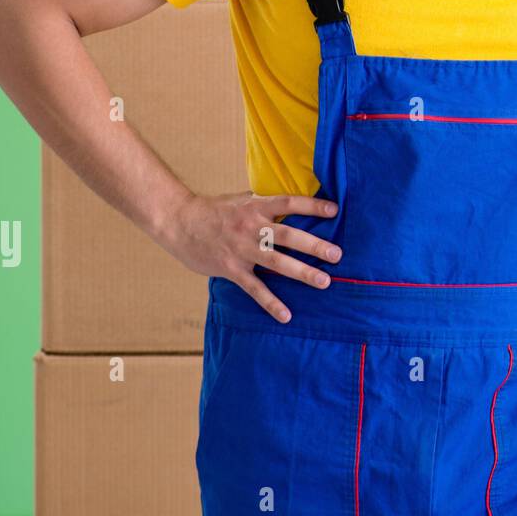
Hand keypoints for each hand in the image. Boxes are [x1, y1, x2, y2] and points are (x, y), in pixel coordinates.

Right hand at [158, 191, 341, 323]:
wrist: (179, 222)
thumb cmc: (215, 210)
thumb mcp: (243, 199)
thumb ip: (266, 205)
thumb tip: (294, 206)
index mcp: (256, 206)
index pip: (289, 202)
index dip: (312, 205)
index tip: (334, 210)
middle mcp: (252, 227)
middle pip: (288, 236)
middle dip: (314, 245)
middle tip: (337, 255)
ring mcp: (242, 250)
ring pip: (277, 262)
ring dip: (302, 272)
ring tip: (324, 281)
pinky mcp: (231, 269)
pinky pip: (254, 289)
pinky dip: (271, 303)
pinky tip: (286, 315)